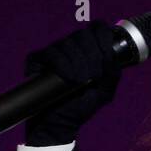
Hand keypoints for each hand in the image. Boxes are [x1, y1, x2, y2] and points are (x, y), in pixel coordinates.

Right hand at [23, 20, 122, 145]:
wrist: (59, 122)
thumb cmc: (82, 106)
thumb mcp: (105, 91)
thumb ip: (113, 73)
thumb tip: (110, 56)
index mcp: (88, 49)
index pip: (97, 28)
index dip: (103, 38)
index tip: (105, 56)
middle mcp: (71, 46)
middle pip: (83, 34)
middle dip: (92, 56)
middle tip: (92, 76)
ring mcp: (53, 51)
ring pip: (68, 43)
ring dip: (78, 63)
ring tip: (79, 81)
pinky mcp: (37, 59)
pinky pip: (51, 52)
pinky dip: (61, 64)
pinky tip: (67, 78)